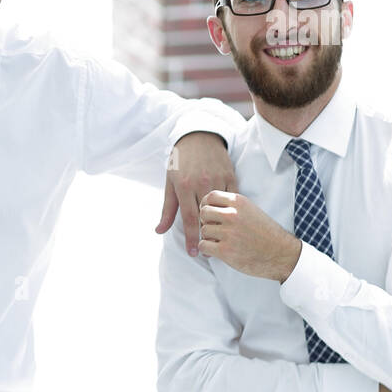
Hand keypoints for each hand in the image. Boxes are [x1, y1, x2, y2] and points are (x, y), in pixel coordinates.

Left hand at [156, 132, 237, 256]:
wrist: (199, 137)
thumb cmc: (180, 162)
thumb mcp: (170, 183)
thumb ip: (167, 209)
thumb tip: (159, 231)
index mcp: (184, 186)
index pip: (189, 219)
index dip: (191, 238)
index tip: (192, 253)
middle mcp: (201, 183)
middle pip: (206, 216)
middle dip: (206, 236)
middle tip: (205, 252)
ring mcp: (218, 179)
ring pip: (221, 209)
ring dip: (219, 225)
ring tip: (216, 238)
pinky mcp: (230, 175)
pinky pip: (232, 198)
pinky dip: (230, 210)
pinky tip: (228, 221)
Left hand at [196, 190, 301, 281]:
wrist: (281, 254)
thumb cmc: (266, 233)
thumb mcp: (251, 210)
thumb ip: (232, 206)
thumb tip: (209, 206)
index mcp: (239, 202)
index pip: (210, 196)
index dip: (206, 205)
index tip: (210, 214)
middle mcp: (233, 215)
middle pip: (203, 212)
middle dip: (206, 222)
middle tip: (214, 229)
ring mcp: (229, 233)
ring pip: (203, 230)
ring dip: (208, 237)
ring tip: (219, 241)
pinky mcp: (226, 250)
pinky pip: (203, 245)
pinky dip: (207, 249)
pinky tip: (216, 250)